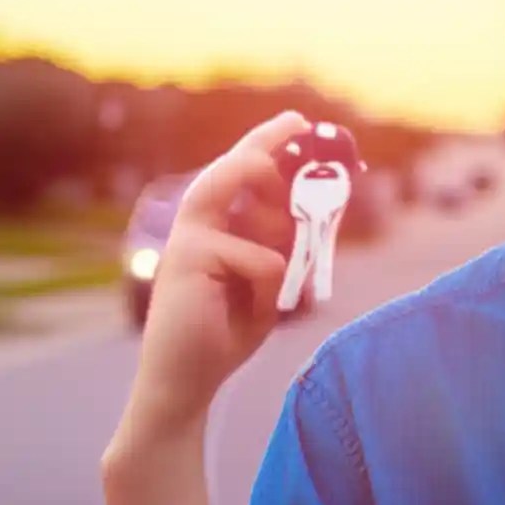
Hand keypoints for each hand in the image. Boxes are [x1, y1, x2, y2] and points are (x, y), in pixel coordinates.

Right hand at [130, 110, 310, 417]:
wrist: (188, 381)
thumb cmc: (228, 330)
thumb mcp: (268, 281)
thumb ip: (284, 245)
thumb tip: (317, 207)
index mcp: (214, 226)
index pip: (241, 175)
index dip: (267, 146)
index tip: (298, 124)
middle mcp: (196, 224)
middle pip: (232, 167)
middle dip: (267, 142)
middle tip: (300, 123)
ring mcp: (188, 237)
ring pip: (244, 200)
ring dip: (275, 220)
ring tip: (277, 267)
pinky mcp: (189, 257)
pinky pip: (265, 258)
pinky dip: (274, 288)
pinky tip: (255, 313)